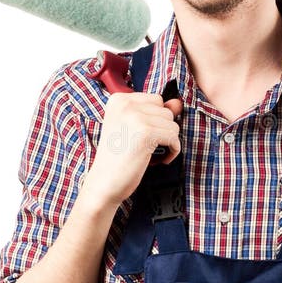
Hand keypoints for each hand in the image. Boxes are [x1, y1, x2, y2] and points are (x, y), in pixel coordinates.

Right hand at [84, 92, 181, 208]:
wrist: (104, 182)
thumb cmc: (118, 157)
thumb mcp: (134, 128)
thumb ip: (155, 113)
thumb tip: (177, 103)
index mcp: (118, 99)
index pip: (156, 100)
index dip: (156, 121)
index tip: (144, 136)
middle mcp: (125, 104)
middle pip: (166, 111)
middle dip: (163, 131)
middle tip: (146, 147)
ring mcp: (135, 117)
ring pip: (172, 124)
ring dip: (168, 142)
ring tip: (151, 154)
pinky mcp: (145, 133)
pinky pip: (174, 137)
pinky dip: (172, 151)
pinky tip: (159, 160)